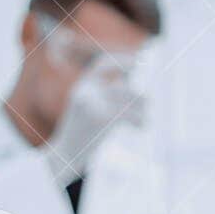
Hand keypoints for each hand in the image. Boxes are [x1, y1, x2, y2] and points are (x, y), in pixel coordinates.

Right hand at [44, 60, 144, 186]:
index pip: (103, 63)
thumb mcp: (89, 106)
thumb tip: (131, 82)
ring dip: (142, 110)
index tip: (139, 61)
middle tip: (148, 103)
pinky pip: (128, 115)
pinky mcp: (100, 119)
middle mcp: (85, 90)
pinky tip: (142, 127)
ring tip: (146, 119)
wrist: (66, 153)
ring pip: (128, 101)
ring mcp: (92, 103)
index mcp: (82, 84)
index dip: (122, 60)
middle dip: (139, 97)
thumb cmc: (82, 131)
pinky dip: (139, 121)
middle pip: (123, 87)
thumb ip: (105, 93)